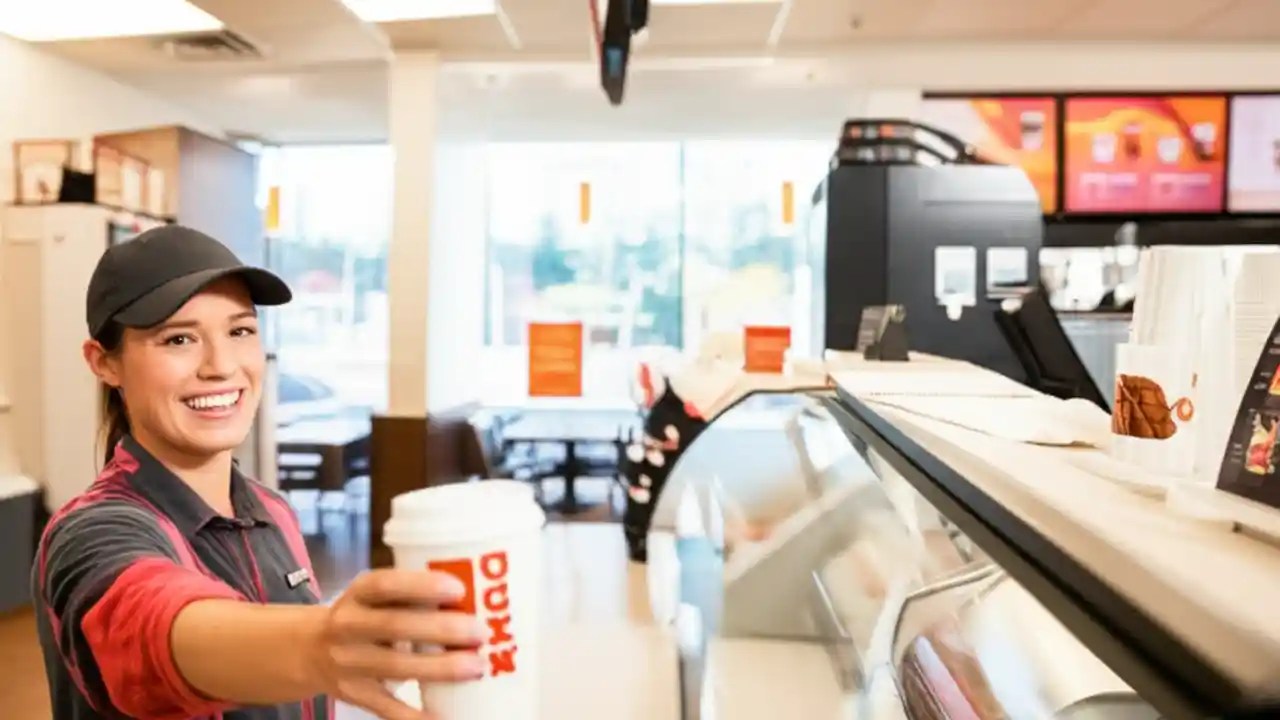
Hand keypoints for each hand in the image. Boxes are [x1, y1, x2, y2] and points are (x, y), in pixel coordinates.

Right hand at [307, 569, 486, 719]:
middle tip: (480, 632)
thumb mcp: (375, 595)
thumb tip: (476, 596)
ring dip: (440, 668)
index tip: (458, 589)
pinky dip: (417, 716)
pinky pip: (389, 708)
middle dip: (441, 629)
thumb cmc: (364, 614)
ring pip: (396, 667)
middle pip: (394, 626)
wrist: (309, 650)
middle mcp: (348, 626)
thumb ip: (411, 593)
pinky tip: (446, 716)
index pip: (385, 584)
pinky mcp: (356, 694)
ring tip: (477, 666)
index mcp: (358, 593)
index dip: (421, 586)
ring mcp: (349, 663)